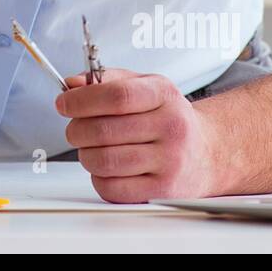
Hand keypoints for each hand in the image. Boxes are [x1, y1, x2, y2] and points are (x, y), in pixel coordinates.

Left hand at [56, 68, 220, 202]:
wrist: (208, 152)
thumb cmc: (170, 117)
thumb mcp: (147, 85)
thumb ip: (108, 79)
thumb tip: (72, 84)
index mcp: (164, 95)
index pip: (117, 96)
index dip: (82, 100)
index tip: (63, 103)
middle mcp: (170, 128)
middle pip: (104, 130)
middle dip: (77, 129)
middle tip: (74, 128)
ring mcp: (169, 162)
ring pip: (104, 161)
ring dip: (85, 154)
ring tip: (90, 148)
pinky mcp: (162, 191)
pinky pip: (112, 188)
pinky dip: (98, 178)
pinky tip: (106, 168)